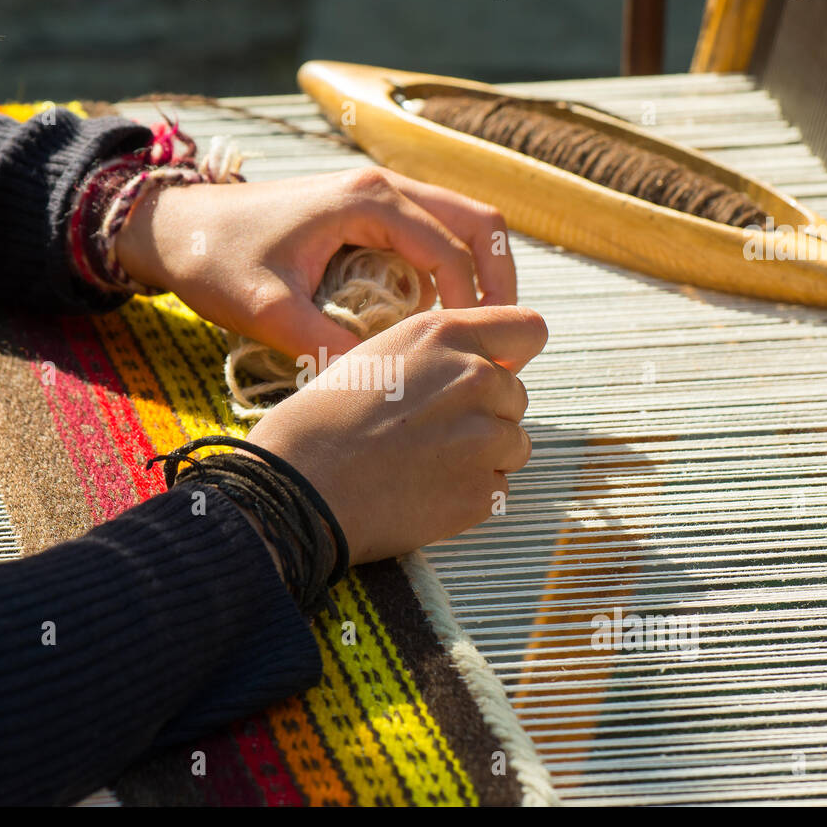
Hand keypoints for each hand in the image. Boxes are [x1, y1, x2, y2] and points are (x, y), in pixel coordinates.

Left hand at [115, 167, 515, 359]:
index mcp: (368, 201)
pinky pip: (431, 237)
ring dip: (479, 275)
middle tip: (503, 342)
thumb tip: (380, 384)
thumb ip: (323, 346)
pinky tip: (437, 321)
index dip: (471, 306)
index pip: (450, 250)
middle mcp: (383, 188)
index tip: (472, 356)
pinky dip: (449, 273)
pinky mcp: (369, 214)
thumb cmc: (216, 258)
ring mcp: (378, 196)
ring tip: (477, 336)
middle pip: (477, 224)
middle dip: (499, 283)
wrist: (176, 226)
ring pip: (461, 226)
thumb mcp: (266, 310)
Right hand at [246, 305, 547, 563]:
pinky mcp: (482, 492)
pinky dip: (469, 497)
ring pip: (514, 446)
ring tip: (424, 467)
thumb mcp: (376, 358)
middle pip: (516, 396)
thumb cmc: (320, 423)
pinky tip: (423, 495)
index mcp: (444, 335)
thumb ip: (437, 356)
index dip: (511, 354)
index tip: (494, 371)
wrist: (297, 488)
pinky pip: (497, 491)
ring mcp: (484, 437)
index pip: (529, 329)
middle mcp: (475, 377)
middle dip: (485, 415)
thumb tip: (484, 366)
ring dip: (482, 458)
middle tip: (427, 435)